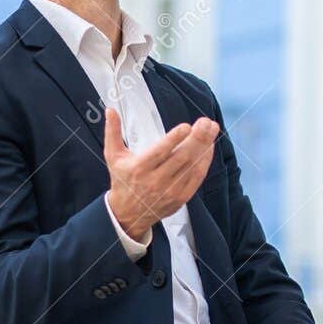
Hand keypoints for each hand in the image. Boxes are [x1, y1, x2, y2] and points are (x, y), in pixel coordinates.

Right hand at [104, 108, 218, 241]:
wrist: (129, 213)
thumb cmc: (123, 180)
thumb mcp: (113, 156)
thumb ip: (112, 132)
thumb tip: (110, 110)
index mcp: (139, 167)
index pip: (160, 152)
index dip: (174, 139)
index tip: (186, 126)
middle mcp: (156, 180)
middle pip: (181, 157)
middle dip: (196, 138)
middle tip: (206, 122)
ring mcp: (170, 190)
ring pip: (191, 166)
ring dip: (204, 147)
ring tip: (212, 129)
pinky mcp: (181, 197)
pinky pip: (197, 177)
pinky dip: (205, 161)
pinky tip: (209, 147)